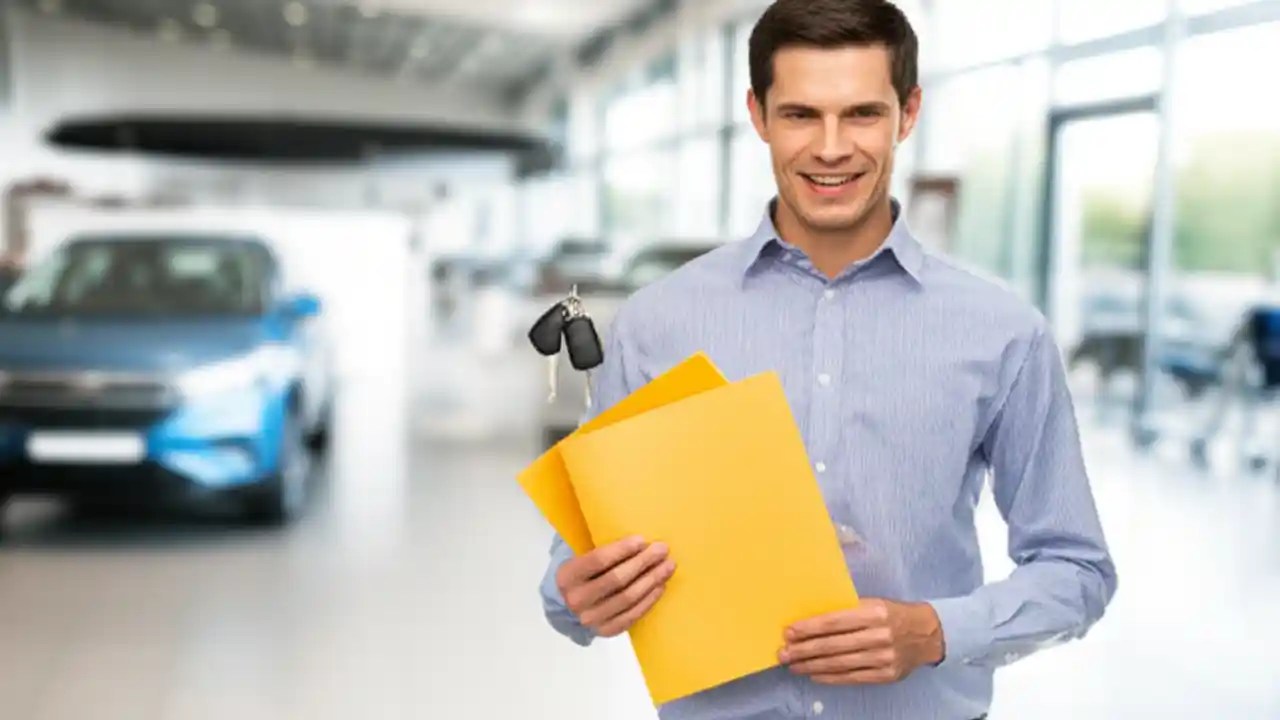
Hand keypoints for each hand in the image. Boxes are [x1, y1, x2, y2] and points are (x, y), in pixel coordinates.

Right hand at [556, 536, 675, 637]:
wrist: (564, 608)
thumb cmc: (577, 574)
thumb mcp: (574, 555)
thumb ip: (590, 542)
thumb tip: (624, 529)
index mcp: (567, 576)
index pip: (598, 560)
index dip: (622, 550)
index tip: (642, 540)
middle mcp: (577, 599)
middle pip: (617, 579)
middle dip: (643, 562)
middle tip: (662, 549)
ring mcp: (591, 618)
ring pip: (628, 598)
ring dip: (651, 580)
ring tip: (668, 566)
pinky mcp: (606, 630)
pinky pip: (632, 615)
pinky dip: (649, 600)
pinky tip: (660, 586)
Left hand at [779, 598, 943, 684]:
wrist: (926, 633)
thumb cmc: (892, 614)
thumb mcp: (872, 603)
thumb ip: (846, 610)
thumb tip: (809, 620)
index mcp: (874, 612)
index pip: (834, 621)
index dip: (809, 628)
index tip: (789, 632)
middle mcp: (880, 635)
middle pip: (833, 645)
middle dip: (804, 650)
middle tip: (784, 653)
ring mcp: (884, 657)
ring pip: (840, 663)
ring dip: (812, 665)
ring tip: (794, 665)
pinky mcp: (887, 675)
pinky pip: (852, 677)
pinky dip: (830, 677)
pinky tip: (814, 674)